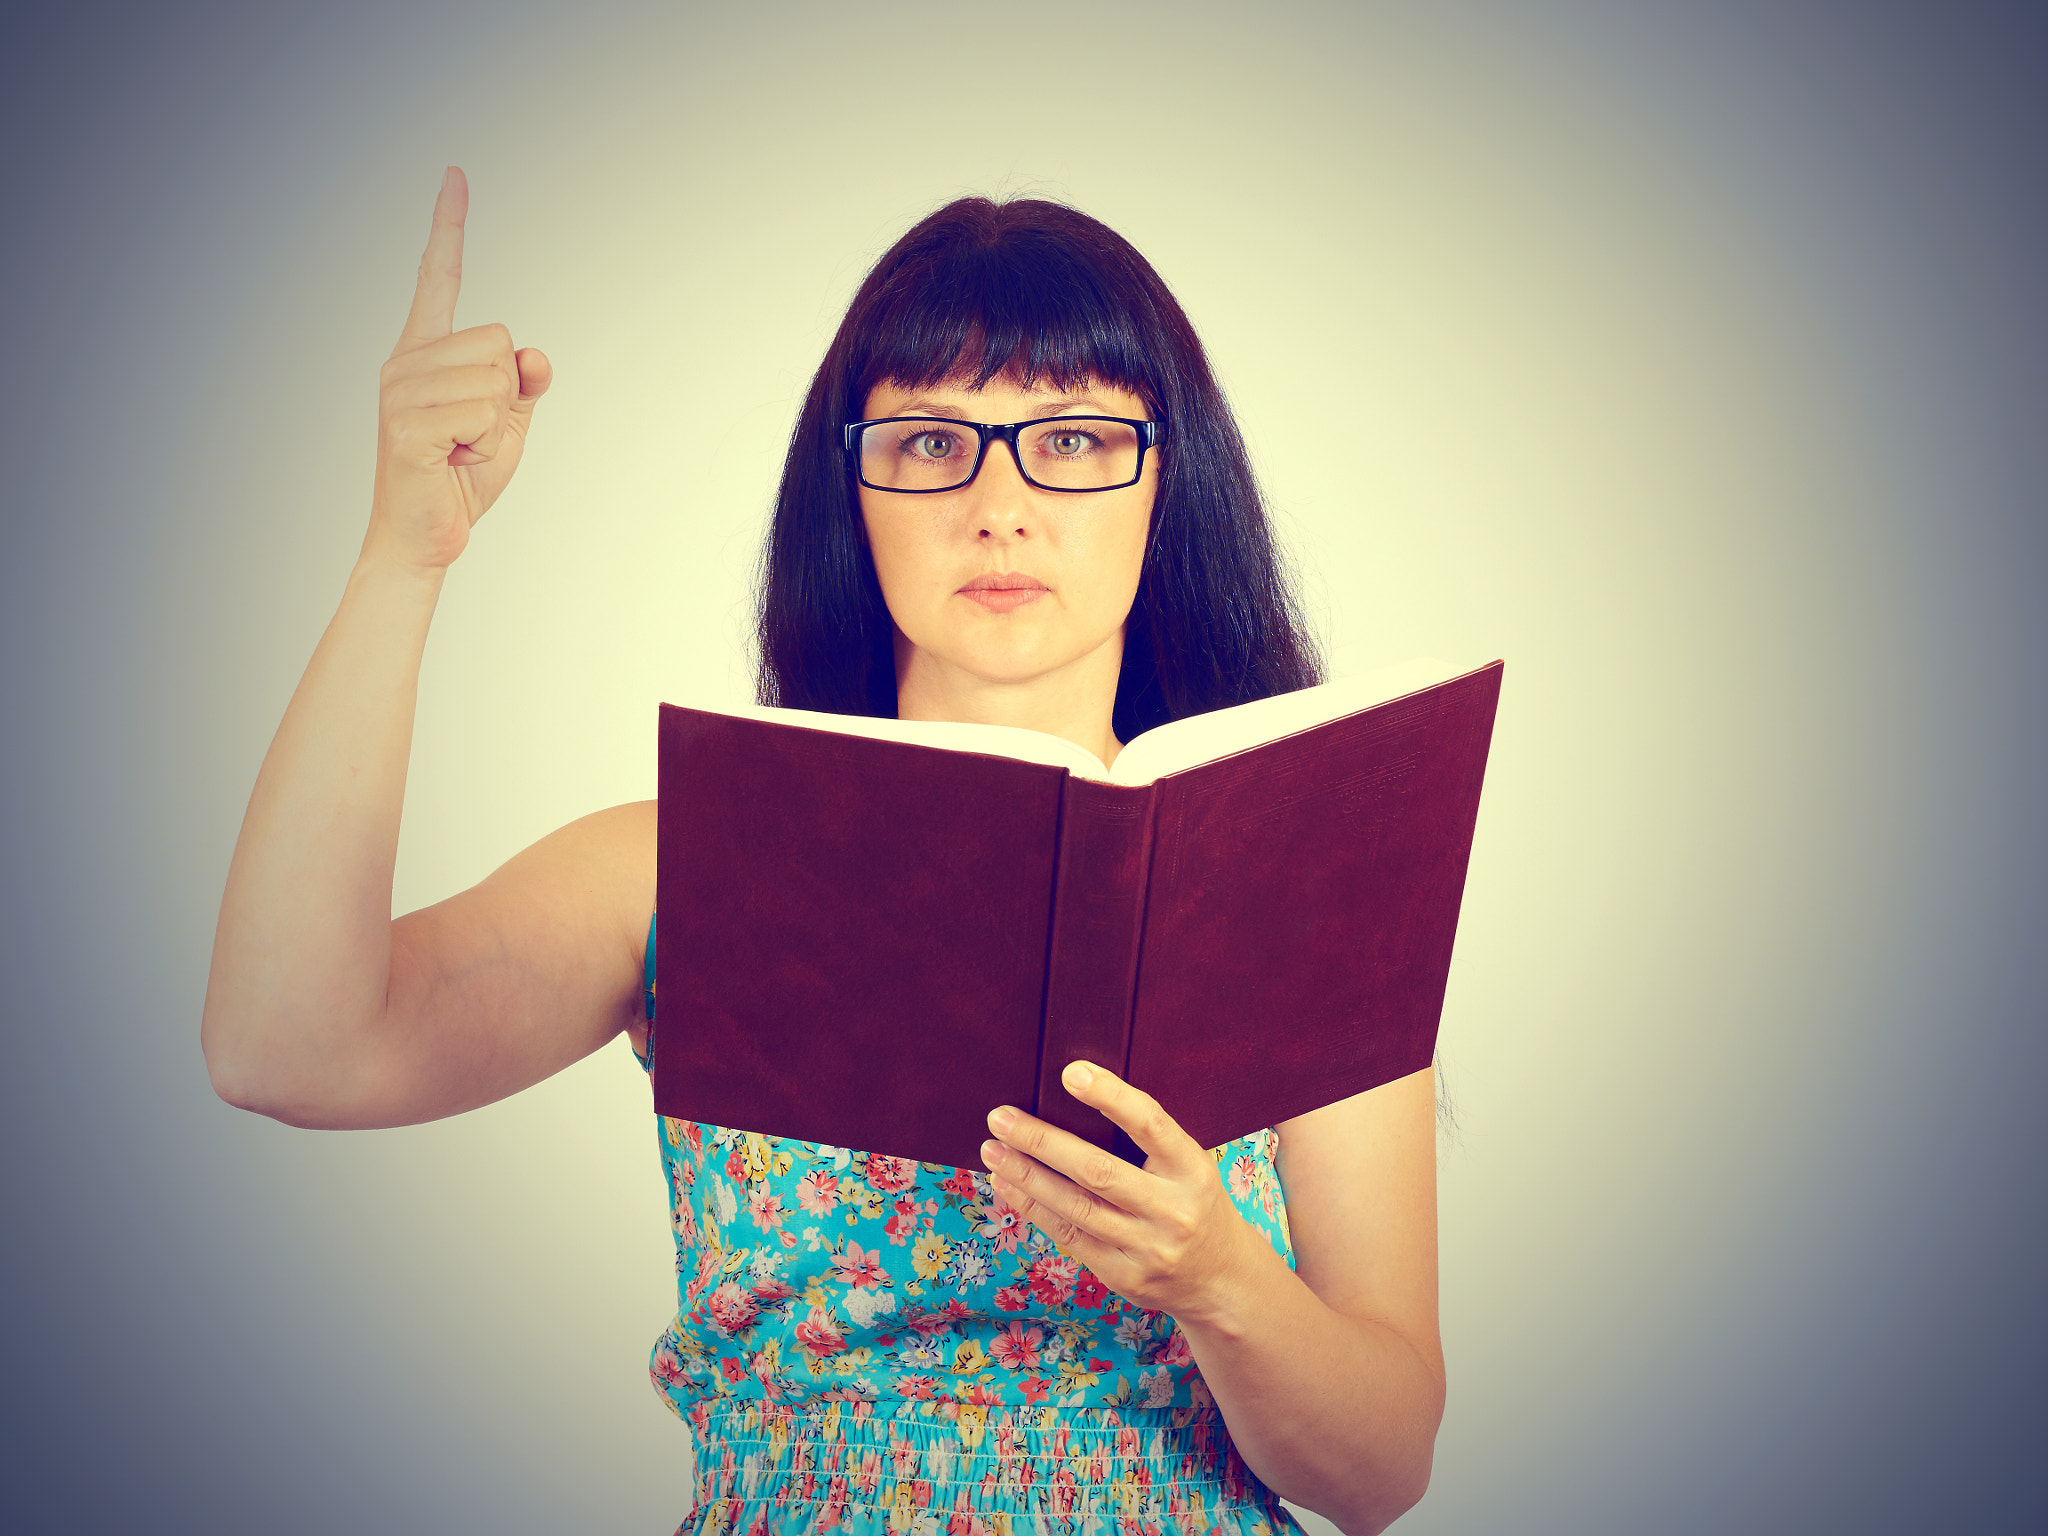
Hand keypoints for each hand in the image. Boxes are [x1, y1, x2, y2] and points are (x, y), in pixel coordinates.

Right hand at [364, 166, 551, 570]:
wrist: (427, 537)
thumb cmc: (461, 476)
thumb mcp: (508, 424)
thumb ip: (523, 384)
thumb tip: (534, 355)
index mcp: (425, 352)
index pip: (438, 278)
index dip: (448, 227)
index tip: (455, 175)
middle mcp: (404, 362)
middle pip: (497, 340)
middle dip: (504, 393)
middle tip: (470, 432)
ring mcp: (400, 392)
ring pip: (495, 379)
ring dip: (495, 426)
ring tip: (459, 449)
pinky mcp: (406, 426)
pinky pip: (483, 413)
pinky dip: (486, 445)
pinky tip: (453, 460)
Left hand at [981, 1061, 1267, 1323]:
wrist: (1220, 1278)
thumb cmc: (1191, 1201)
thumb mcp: (1187, 1164)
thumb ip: (1145, 1138)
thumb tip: (1071, 1095)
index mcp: (1193, 1169)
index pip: (1150, 1124)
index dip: (1110, 1096)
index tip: (1069, 1072)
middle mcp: (1173, 1210)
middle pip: (1097, 1171)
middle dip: (1041, 1142)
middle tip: (1001, 1117)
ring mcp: (1148, 1249)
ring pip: (1074, 1208)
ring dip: (1025, 1176)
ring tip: (992, 1150)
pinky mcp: (1124, 1277)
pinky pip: (1069, 1237)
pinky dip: (1033, 1209)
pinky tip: (1008, 1186)